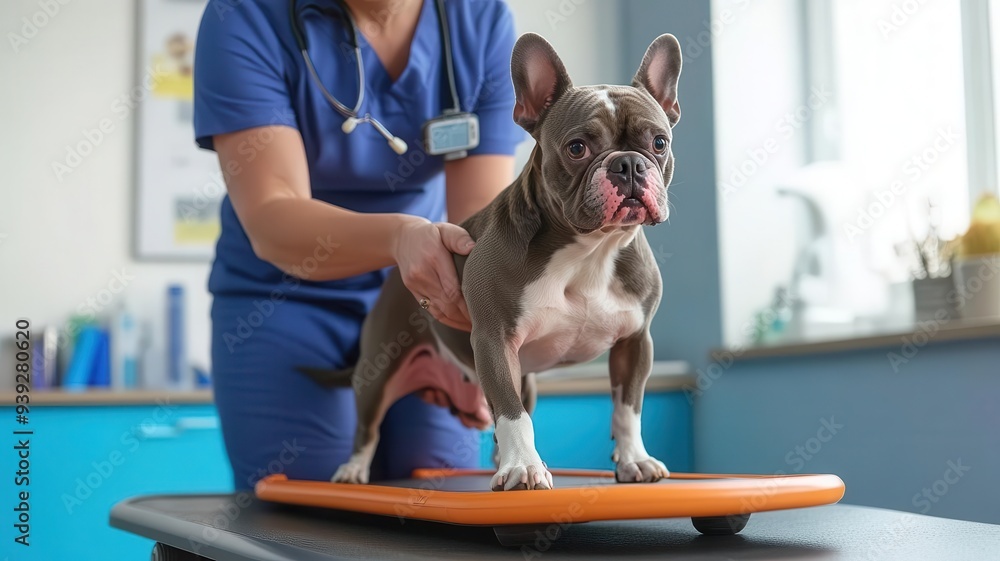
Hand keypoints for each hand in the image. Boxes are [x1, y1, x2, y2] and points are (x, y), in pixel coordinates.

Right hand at [392, 217, 474, 331]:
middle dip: (467, 316)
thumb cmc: (432, 234)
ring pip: (439, 311)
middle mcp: (422, 275)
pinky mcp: (414, 293)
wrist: (402, 238)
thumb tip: (473, 248)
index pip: (452, 288)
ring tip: (476, 327)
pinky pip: (432, 311)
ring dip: (458, 322)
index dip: (468, 303)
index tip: (485, 309)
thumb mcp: (446, 229)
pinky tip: (461, 323)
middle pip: (447, 304)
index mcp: (433, 258)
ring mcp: (416, 286)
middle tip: (486, 321)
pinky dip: (447, 320)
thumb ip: (459, 238)